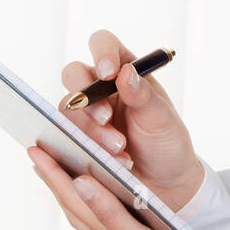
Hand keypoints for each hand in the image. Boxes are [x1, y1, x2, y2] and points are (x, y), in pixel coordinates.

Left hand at [26, 144, 199, 229]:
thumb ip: (109, 211)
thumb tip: (79, 182)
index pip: (75, 197)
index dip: (54, 173)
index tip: (35, 150)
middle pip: (74, 206)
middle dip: (55, 181)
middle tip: (39, 158)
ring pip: (87, 216)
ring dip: (72, 195)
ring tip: (62, 178)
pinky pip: (105, 223)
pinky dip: (96, 208)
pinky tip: (103, 207)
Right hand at [58, 29, 204, 212]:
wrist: (163, 185)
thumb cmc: (167, 144)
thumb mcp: (162, 120)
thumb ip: (144, 96)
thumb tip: (125, 72)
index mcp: (125, 71)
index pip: (104, 45)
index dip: (101, 52)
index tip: (108, 73)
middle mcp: (100, 88)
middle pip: (74, 74)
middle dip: (86, 96)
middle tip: (105, 119)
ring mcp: (85, 114)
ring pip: (67, 108)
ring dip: (89, 129)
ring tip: (118, 150)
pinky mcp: (75, 138)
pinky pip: (63, 135)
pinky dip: (80, 146)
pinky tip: (101, 159)